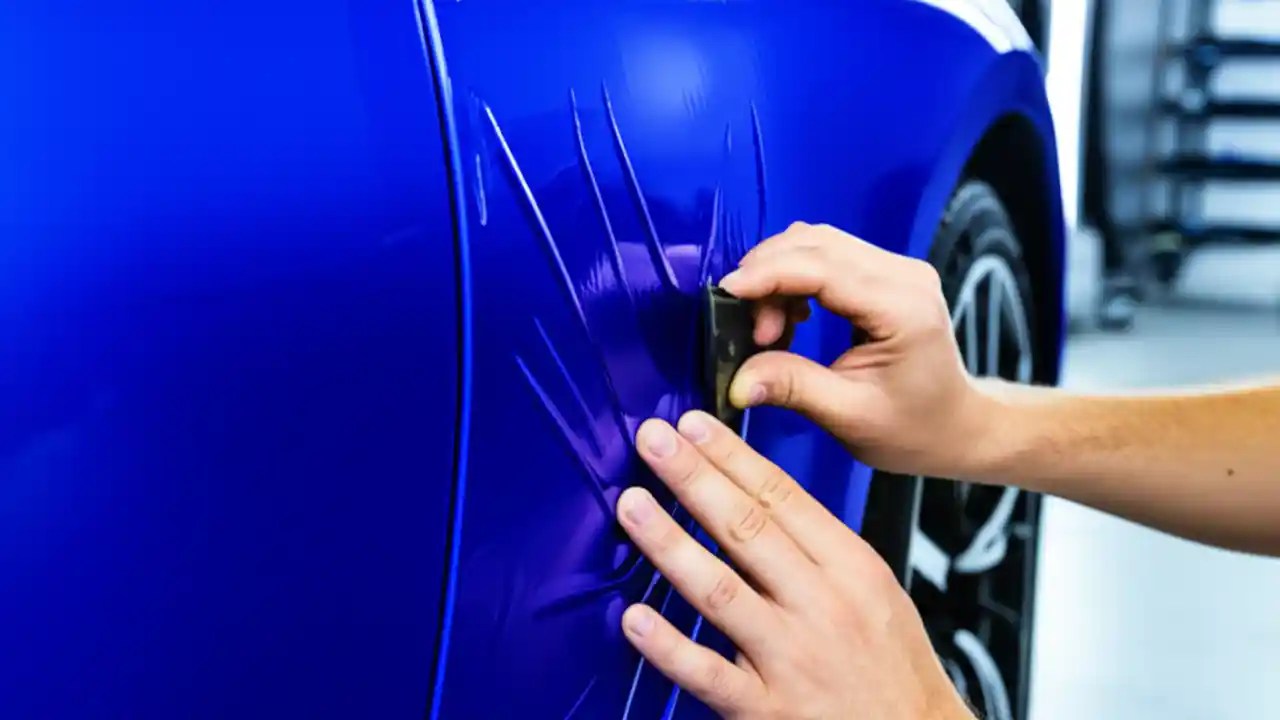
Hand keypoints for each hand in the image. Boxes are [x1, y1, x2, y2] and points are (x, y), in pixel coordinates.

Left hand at [616, 411, 972, 718]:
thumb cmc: (893, 664)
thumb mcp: (873, 587)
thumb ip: (817, 545)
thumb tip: (754, 495)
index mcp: (849, 566)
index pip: (781, 496)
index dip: (731, 456)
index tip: (691, 425)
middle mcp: (821, 605)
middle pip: (747, 529)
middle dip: (694, 478)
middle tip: (652, 439)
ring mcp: (791, 657)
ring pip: (720, 590)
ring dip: (670, 543)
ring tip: (632, 505)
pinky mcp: (767, 708)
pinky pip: (708, 672)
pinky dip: (668, 645)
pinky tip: (634, 617)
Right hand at [720, 222, 996, 479]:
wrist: (956, 427)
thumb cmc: (911, 429)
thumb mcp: (848, 417)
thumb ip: (792, 388)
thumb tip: (736, 379)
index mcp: (902, 307)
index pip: (823, 268)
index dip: (768, 274)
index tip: (724, 293)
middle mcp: (903, 274)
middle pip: (816, 244)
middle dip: (767, 274)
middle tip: (749, 331)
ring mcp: (898, 268)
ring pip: (817, 243)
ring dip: (778, 274)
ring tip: (769, 331)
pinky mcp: (886, 273)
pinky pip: (827, 255)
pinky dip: (794, 277)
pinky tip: (789, 318)